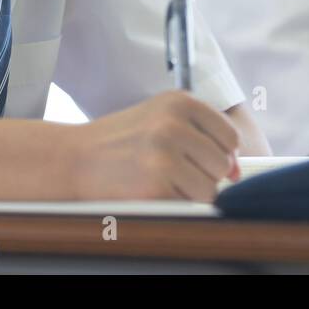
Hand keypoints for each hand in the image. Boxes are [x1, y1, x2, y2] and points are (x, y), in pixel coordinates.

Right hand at [63, 91, 241, 200]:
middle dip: (203, 174)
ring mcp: (164, 156)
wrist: (72, 159)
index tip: (198, 159)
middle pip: (222, 165)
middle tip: (170, 170)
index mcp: (180, 102)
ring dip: (189, 193)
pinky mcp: (154, 187)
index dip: (220, 154)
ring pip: (209, 189)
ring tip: (160, 180)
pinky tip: (150, 191)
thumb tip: (236, 171)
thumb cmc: (122, 141)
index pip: (229, 136)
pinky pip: (188, 206)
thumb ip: (203, 137)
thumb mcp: (161, 119)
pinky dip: (174, 205)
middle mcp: (174, 124)